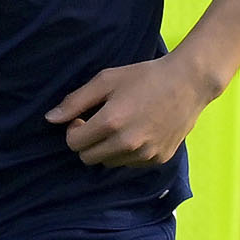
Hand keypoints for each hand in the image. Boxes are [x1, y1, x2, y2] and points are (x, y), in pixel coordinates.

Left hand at [46, 49, 215, 167]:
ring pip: (109, 163)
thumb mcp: (107, 80)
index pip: (74, 144)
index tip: (83, 118)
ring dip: (108, 149)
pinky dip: (128, 152)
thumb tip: (50, 119)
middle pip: (88, 159)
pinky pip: (130, 164)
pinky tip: (140, 131)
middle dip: (88, 143)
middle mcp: (127, 143)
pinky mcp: (158, 160)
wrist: (189, 83)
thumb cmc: (145, 76)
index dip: (74, 130)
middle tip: (100, 123)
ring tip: (123, 126)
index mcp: (111, 122)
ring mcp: (144, 155)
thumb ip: (76, 100)